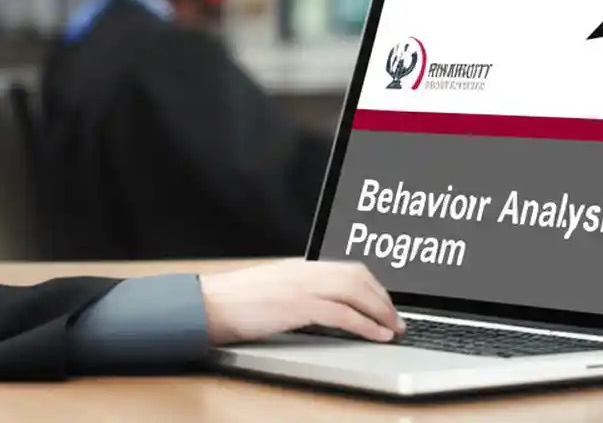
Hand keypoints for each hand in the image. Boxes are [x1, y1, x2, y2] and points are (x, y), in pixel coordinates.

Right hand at [199, 260, 403, 345]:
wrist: (206, 305)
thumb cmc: (232, 304)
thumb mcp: (271, 292)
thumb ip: (297, 294)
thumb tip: (322, 309)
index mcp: (299, 267)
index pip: (346, 268)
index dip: (372, 286)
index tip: (384, 304)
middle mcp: (303, 271)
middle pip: (357, 275)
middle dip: (383, 297)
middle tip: (396, 319)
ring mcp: (300, 285)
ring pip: (355, 290)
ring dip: (380, 310)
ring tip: (392, 328)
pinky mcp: (297, 305)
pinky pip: (342, 313)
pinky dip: (365, 324)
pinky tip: (375, 335)